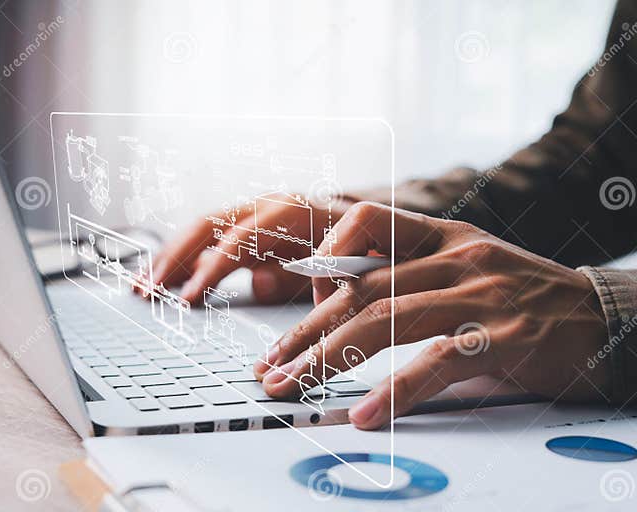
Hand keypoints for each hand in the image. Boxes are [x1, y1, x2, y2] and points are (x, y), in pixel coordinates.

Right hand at [152, 194, 354, 303]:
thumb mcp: (339, 261)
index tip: (190, 299)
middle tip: (148, 292)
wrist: (363, 223)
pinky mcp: (243, 228)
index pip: (239, 238)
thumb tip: (259, 284)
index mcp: (288, 211)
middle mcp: (263, 206)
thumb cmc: (354, 246)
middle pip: (207, 226)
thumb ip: (302, 275)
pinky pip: (205, 242)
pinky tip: (160, 280)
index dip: (212, 269)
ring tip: (140, 288)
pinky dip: (182, 261)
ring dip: (168, 259)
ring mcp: (250, 214)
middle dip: (173, 259)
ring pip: (199, 232)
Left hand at [252, 202, 608, 429]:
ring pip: (385, 318)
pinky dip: (397, 391)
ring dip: (329, 357)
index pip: (365, 223)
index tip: (286, 292)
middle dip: (305, 330)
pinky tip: (369, 414)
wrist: (607, 315)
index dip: (319, 255)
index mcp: (441, 236)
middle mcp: (455, 258)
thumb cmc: (524, 297)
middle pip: (360, 287)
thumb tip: (343, 312)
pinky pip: (437, 362)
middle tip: (270, 366)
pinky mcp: (504, 338)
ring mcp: (480, 295)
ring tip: (293, 387)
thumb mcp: (465, 269)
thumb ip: (410, 280)